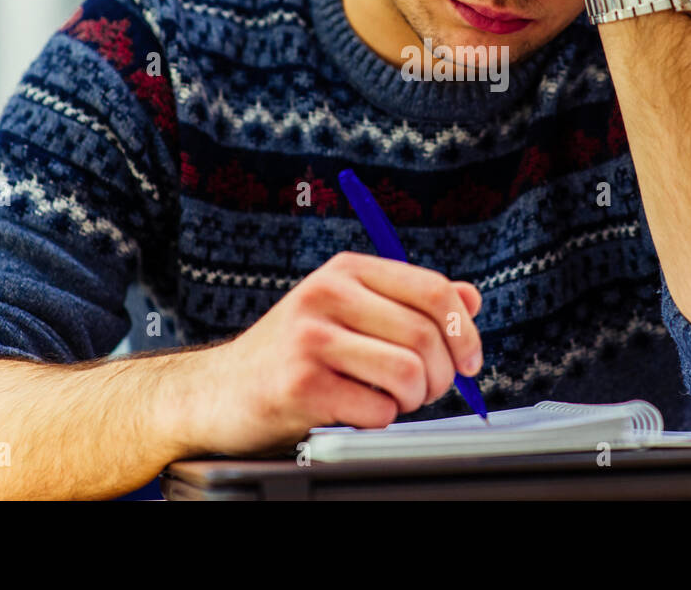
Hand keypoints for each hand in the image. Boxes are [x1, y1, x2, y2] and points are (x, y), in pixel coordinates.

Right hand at [176, 252, 482, 456]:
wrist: (219, 392)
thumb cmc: (293, 353)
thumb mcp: (349, 312)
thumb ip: (408, 302)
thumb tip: (471, 298)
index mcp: (346, 271)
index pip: (432, 290)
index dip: (465, 331)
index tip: (469, 361)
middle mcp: (327, 294)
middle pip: (424, 334)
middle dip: (439, 375)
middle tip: (424, 391)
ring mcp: (310, 339)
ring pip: (407, 373)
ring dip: (411, 400)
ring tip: (389, 400)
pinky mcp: (300, 385)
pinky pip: (377, 410)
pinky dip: (378, 420)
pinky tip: (353, 411)